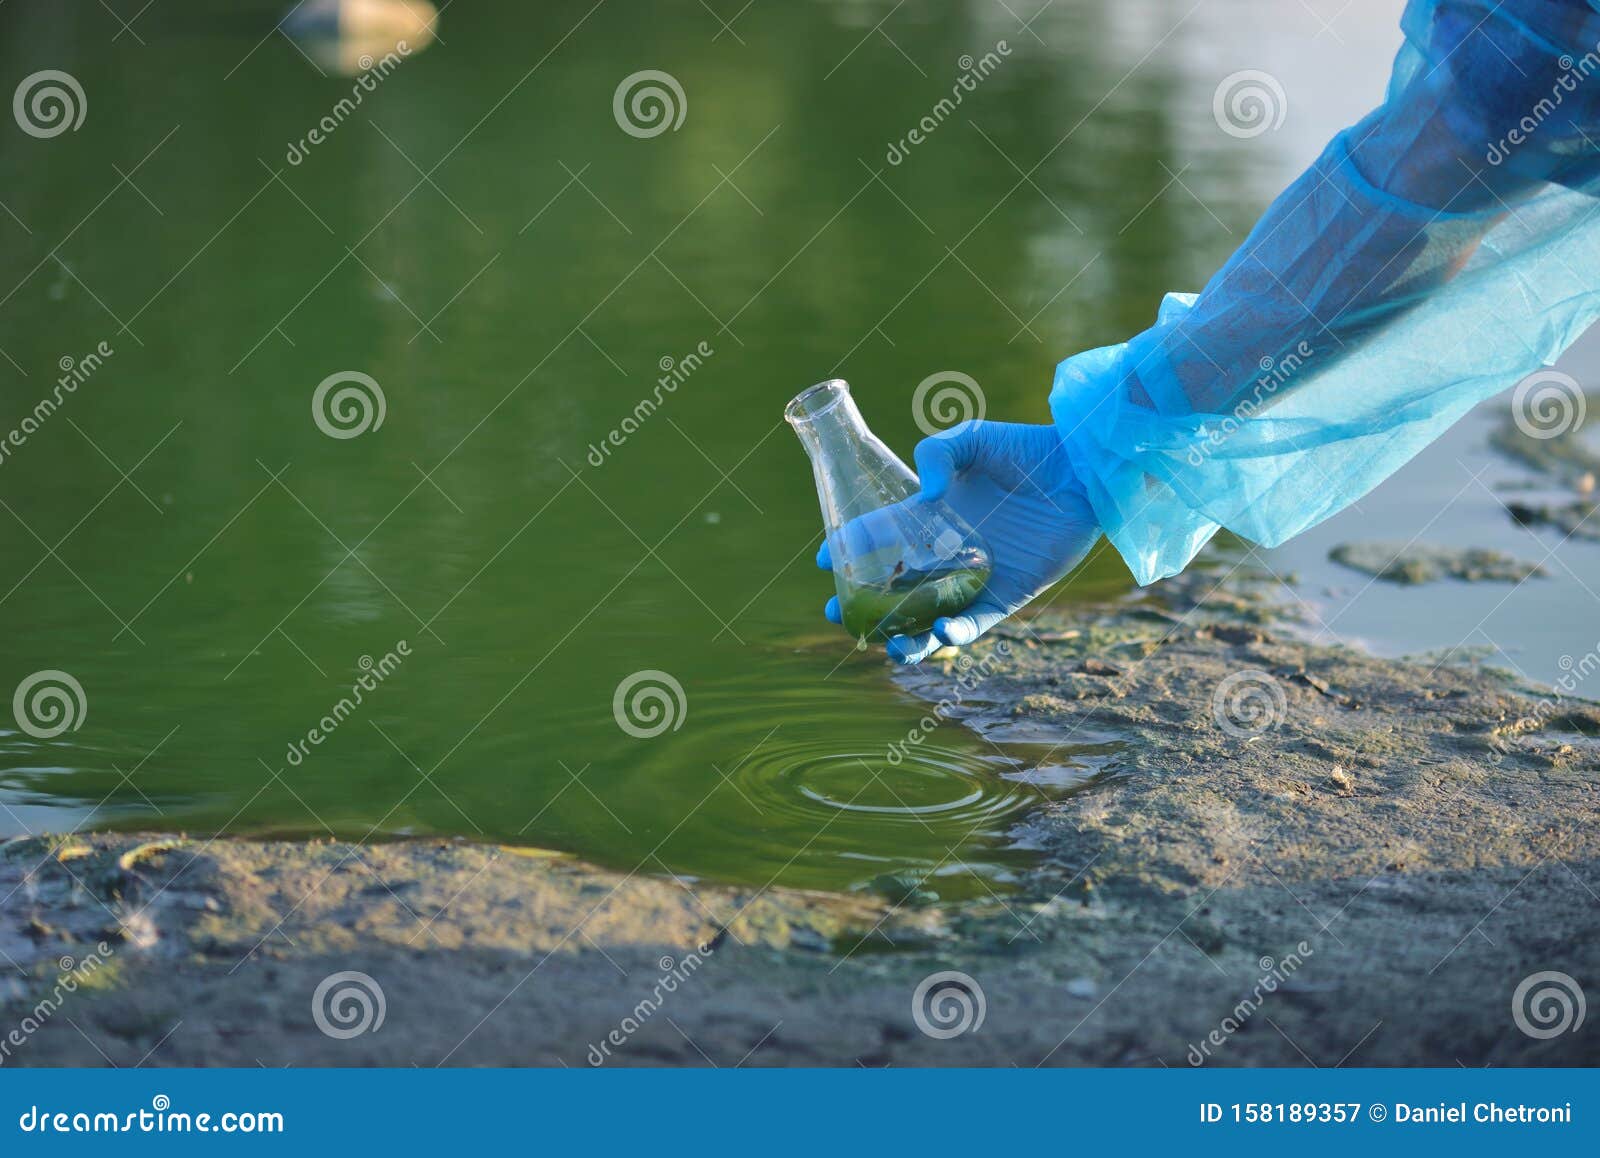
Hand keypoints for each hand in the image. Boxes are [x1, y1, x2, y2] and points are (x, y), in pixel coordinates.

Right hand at [817, 420, 1100, 663]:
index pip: (878, 536)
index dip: (849, 548)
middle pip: (894, 589)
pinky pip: (977, 624)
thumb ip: (937, 454)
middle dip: (863, 605)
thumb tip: (927, 498)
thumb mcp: (970, 439)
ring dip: (907, 637)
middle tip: (838, 613)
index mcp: (928, 517)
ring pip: (929, 619)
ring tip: (887, 647)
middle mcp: (945, 553)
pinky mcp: (1007, 595)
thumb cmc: (1024, 449)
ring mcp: (974, 578)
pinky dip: (958, 634)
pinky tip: (942, 633)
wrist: (1078, 470)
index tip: (825, 559)